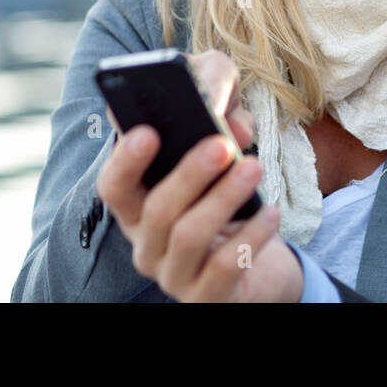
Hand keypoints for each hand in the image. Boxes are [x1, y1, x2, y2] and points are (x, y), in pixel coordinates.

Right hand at [96, 50, 302, 301]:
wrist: (261, 244)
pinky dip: (251, 235)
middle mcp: (144, 240)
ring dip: (223, 199)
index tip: (148, 130)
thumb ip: (214, 89)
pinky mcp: (207, 298)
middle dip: (189, 174)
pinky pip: (225, 268)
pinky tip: (272, 212)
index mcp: (136, 200)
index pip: (113, 184)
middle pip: (155, 209)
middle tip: (222, 145)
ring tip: (254, 168)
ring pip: (188, 236)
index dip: (126, 159)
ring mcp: (173, 274)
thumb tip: (215, 105)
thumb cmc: (230, 173)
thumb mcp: (224, 116)